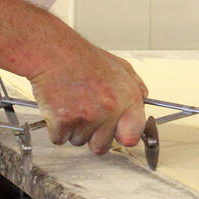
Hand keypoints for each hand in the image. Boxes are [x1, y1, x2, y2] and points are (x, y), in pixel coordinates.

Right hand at [27, 34, 147, 155]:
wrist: (55, 53)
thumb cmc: (84, 59)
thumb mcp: (121, 68)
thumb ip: (135, 88)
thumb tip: (142, 102)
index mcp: (127, 99)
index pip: (132, 136)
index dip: (122, 136)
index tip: (116, 133)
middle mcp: (110, 110)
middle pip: (102, 145)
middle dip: (93, 135)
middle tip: (86, 114)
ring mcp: (87, 117)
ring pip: (79, 141)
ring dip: (73, 129)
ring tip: (72, 105)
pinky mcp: (64, 121)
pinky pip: (59, 139)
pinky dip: (56, 129)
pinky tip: (59, 108)